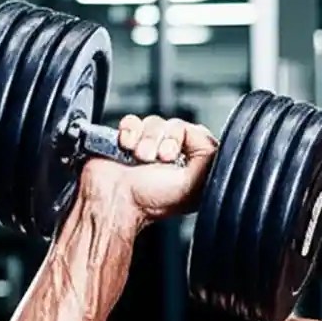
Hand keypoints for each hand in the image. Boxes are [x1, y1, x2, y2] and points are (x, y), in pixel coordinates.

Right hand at [80, 114, 217, 223]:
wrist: (112, 198)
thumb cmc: (149, 200)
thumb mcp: (193, 184)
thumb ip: (209, 156)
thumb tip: (203, 136)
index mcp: (190, 169)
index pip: (198, 134)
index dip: (187, 138)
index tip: (174, 155)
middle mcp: (170, 158)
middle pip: (176, 125)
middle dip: (164, 140)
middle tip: (157, 160)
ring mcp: (147, 147)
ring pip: (155, 122)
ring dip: (146, 139)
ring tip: (140, 158)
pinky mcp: (127, 140)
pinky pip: (133, 120)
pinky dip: (129, 131)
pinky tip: (126, 147)